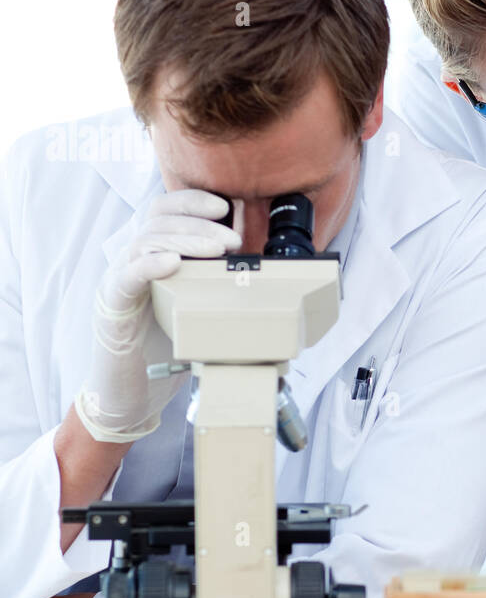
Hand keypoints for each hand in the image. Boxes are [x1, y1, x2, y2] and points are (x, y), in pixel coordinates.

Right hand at [76, 190, 240, 441]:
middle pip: (158, 222)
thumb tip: (262, 270)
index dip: (191, 202)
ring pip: (145, 242)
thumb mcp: (199, 308)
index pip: (164, 212)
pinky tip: (171, 262)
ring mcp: (119, 282)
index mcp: (152, 257)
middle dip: (199, 224)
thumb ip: (217, 285)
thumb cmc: (168, 349)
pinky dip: (148, 265)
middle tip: (233, 240)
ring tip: (217, 249)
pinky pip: (126, 277)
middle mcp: (132, 263)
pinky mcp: (112, 308)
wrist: (133, 395)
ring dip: (185, 240)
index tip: (224, 207)